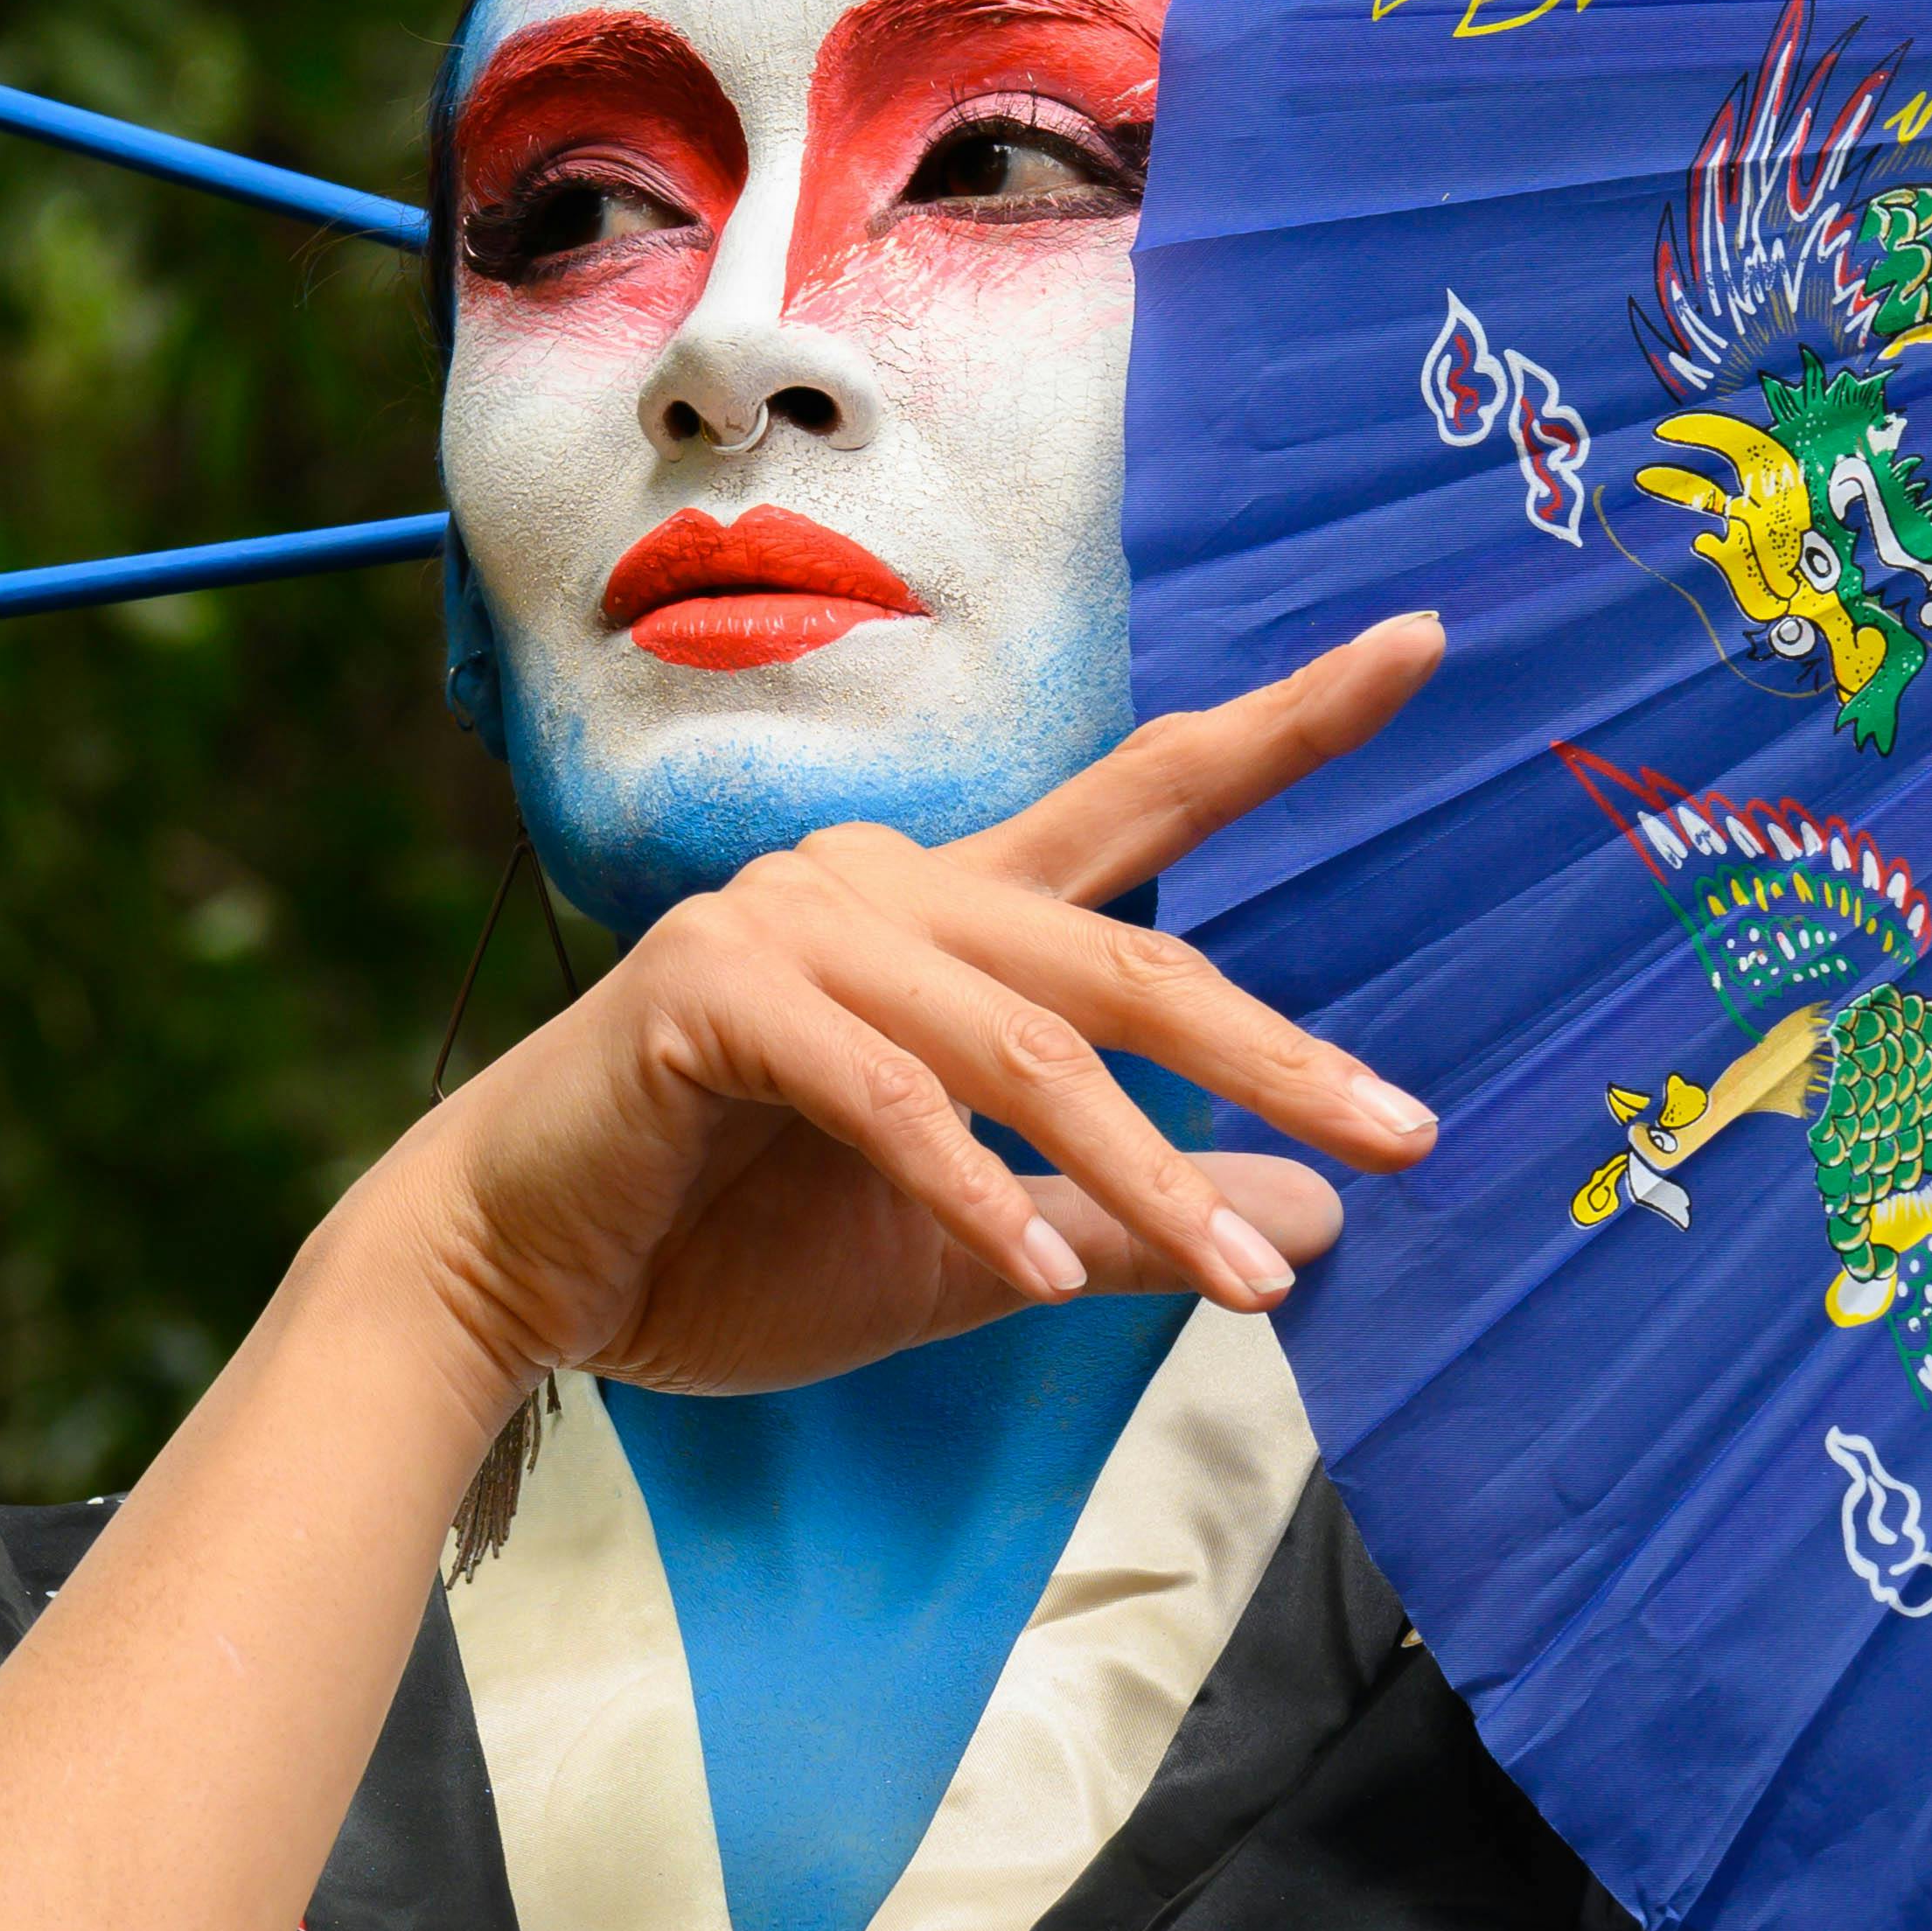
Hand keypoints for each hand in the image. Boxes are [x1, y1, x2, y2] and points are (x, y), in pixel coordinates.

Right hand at [362, 613, 1444, 1407]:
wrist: (515, 1277)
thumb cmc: (727, 1247)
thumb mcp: (977, 1253)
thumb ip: (1127, 1223)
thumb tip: (1318, 1228)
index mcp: (950, 916)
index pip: (1142, 801)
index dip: (1280, 727)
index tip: (1416, 649)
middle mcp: (884, 887)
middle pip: (1123, 958)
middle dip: (1273, 1053)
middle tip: (1406, 1134)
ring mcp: (790, 924)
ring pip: (1021, 1047)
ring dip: (1144, 1173)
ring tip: (1244, 1281)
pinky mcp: (707, 995)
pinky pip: (884, 1094)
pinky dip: (968, 1192)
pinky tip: (1035, 1277)